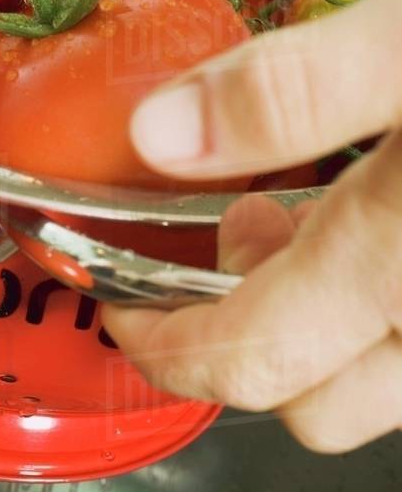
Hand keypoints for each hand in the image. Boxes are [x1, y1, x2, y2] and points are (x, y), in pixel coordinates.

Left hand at [103, 0, 401, 451]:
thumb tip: (160, 134)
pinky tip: (372, 212)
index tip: (117, 306)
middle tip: (221, 239)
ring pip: (378, 379)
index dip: (164, 346)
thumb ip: (291, 89)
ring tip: (300, 214)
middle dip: (238, 340)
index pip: (254, 358)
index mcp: (401, 260)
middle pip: (318, 402)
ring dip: (315, 323)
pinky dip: (369, 299)